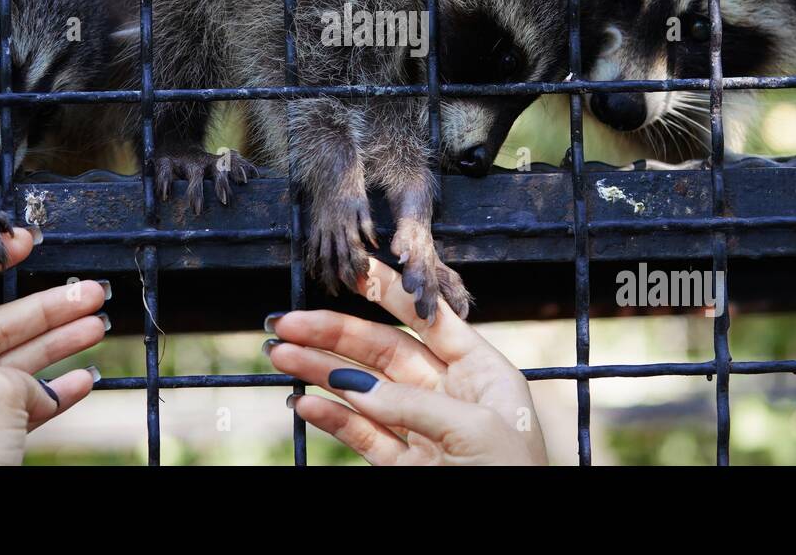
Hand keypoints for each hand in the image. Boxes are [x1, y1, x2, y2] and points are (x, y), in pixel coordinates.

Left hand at [0, 228, 107, 464]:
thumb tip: (30, 383)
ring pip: (13, 363)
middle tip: (89, 290)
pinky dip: (54, 389)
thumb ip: (13, 370)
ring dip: (58, 343)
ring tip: (99, 322)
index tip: (21, 240)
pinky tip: (86, 376)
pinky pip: (20, 403)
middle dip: (45, 308)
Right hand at [264, 258, 547, 464]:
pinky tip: (303, 403)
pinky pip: (362, 434)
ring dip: (319, 372)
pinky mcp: (405, 466)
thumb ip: (415, 404)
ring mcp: (423, 429)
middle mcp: (449, 392)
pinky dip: (331, 418)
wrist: (515, 539)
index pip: (426, 319)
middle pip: (382, 351)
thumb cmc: (516, 477)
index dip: (387, 293)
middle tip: (287, 322)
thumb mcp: (477, 431)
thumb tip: (356, 388)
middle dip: (333, 335)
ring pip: (363, 391)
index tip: (350, 269)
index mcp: (480, 370)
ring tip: (279, 355)